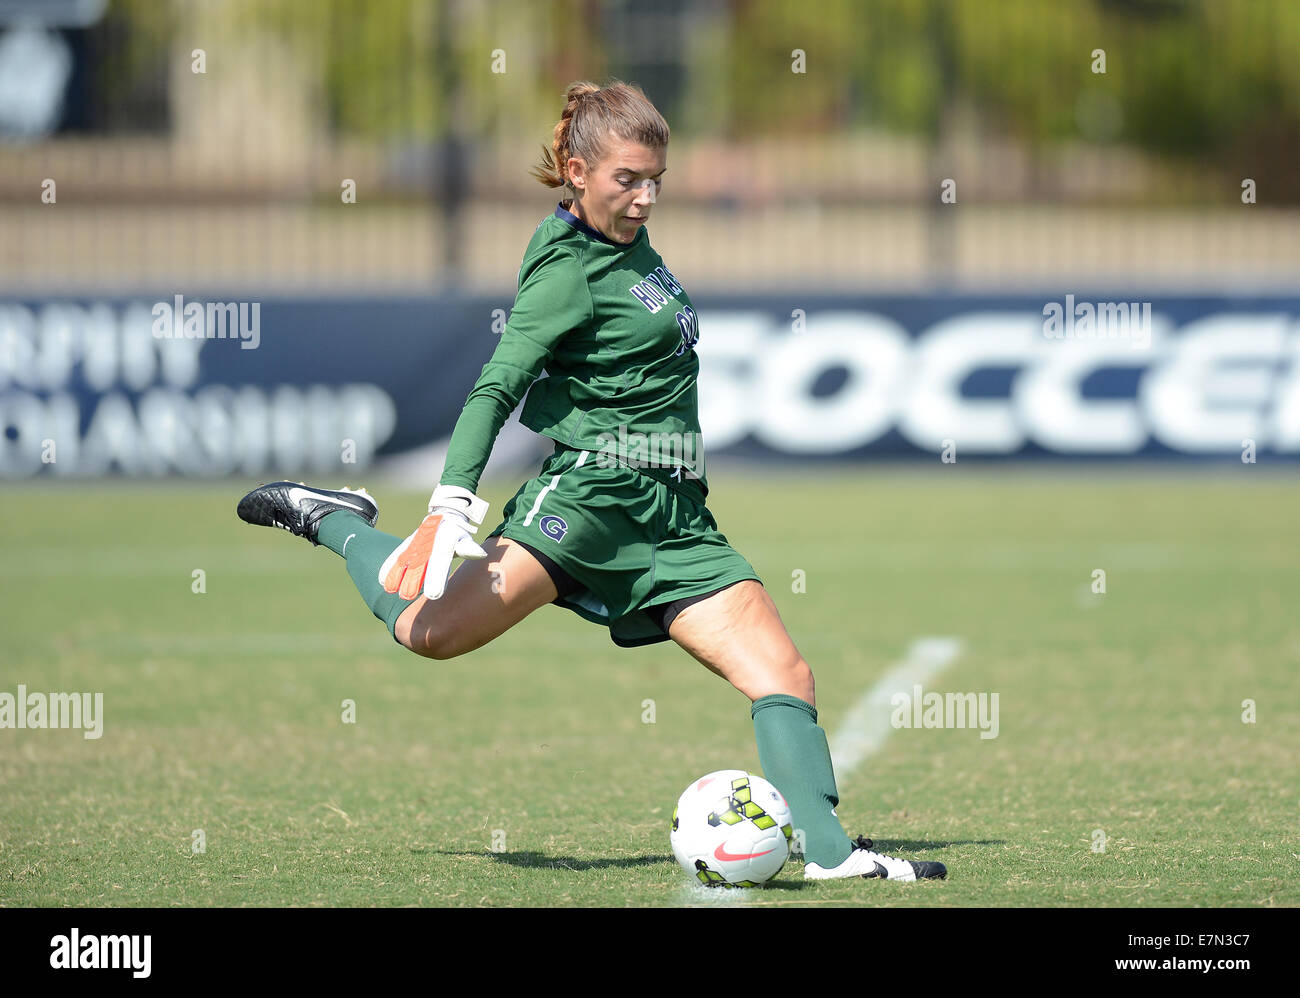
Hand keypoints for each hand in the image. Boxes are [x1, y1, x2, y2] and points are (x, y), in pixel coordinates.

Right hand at [378, 485, 488, 599]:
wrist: (444, 514)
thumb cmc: (457, 533)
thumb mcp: (465, 538)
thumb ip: (469, 548)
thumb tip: (480, 554)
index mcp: (445, 540)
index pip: (440, 559)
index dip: (436, 577)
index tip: (433, 595)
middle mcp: (429, 541)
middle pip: (420, 562)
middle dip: (413, 579)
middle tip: (407, 596)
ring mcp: (416, 542)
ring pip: (405, 558)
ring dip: (397, 574)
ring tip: (390, 589)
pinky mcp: (408, 543)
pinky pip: (397, 555)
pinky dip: (389, 566)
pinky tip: (382, 581)